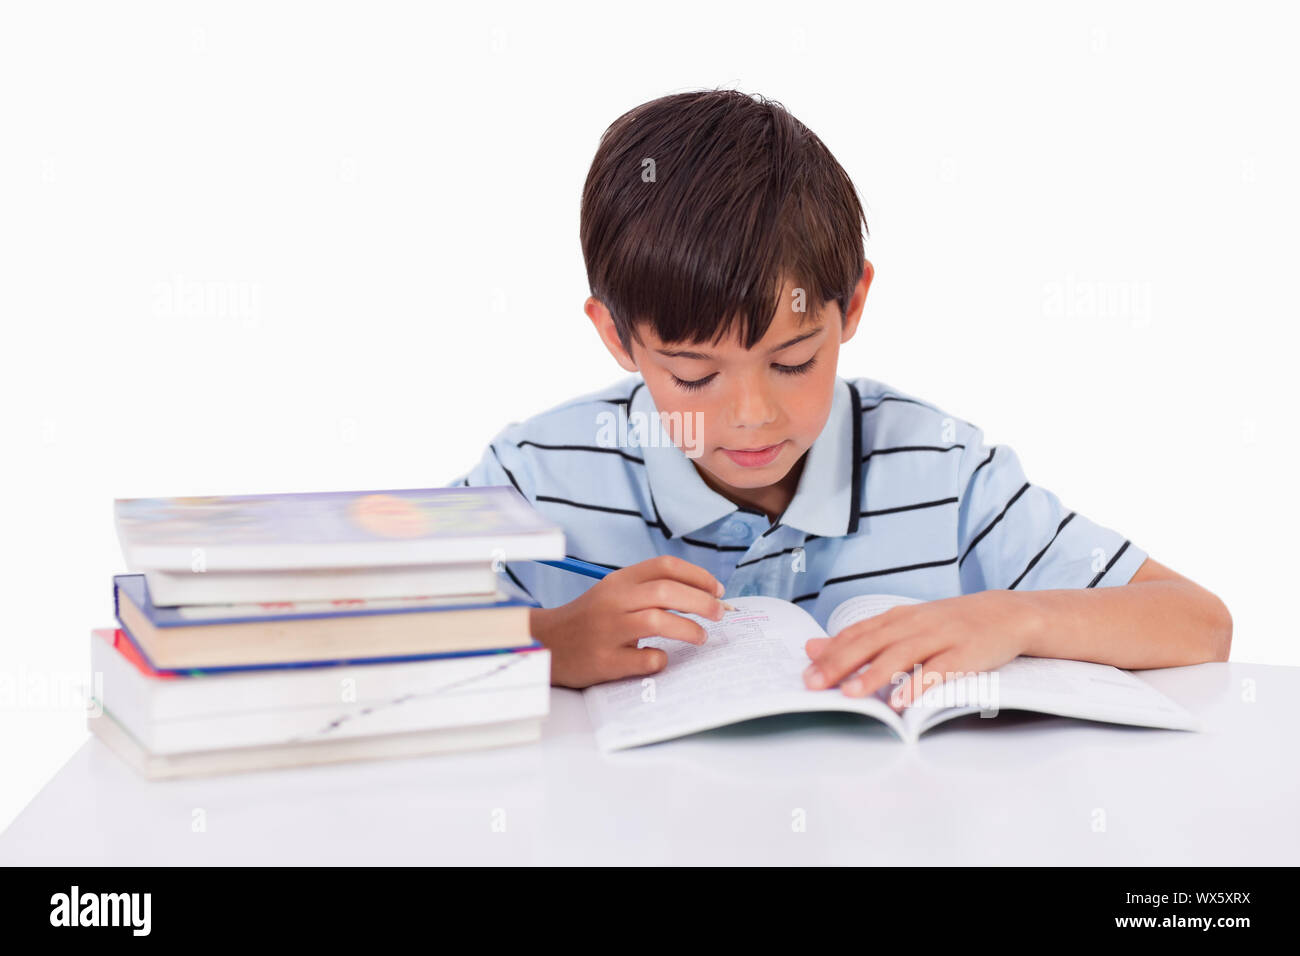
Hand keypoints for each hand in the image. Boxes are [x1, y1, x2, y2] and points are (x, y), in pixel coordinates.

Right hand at [530, 555, 727, 687]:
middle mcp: (612, 601)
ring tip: (701, 636)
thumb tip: (701, 594)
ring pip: (658, 620)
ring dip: (689, 629)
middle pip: (666, 591)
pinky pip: (644, 659)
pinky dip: (660, 659)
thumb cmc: (590, 619)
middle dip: (701, 601)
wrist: (547, 644)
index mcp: (618, 580)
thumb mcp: (613, 593)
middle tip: (719, 613)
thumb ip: (648, 590)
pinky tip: (660, 659)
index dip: (697, 576)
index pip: (664, 566)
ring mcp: (607, 630)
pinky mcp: (604, 660)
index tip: (716, 589)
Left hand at [801, 590, 1039, 710]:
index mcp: (897, 618)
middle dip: (841, 664)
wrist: (1006, 614)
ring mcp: (941, 638)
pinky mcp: (966, 654)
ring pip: (902, 656)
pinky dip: (919, 684)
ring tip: (850, 694)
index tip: (804, 672)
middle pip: (872, 643)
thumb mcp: (904, 624)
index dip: (830, 653)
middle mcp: (915, 625)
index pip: (857, 634)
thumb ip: (862, 637)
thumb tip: (813, 647)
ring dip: (874, 675)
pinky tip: (901, 700)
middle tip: (815, 685)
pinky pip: (939, 671)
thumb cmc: (949, 624)